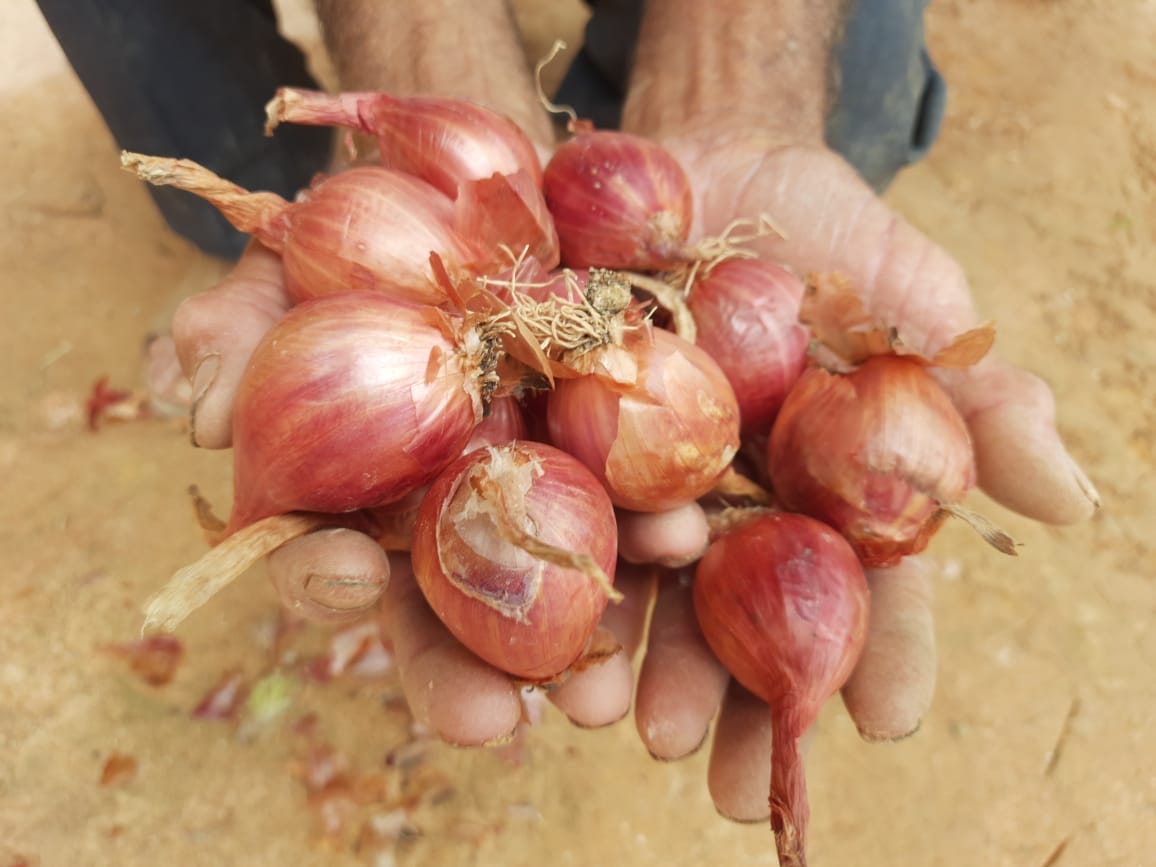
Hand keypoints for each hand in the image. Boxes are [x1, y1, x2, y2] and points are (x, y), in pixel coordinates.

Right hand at [172, 239, 658, 741]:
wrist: (493, 177)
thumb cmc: (372, 229)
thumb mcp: (291, 260)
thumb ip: (238, 328)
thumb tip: (204, 419)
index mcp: (358, 487)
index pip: (324, 554)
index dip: (321, 576)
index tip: (341, 574)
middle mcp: (448, 507)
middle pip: (445, 610)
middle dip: (462, 671)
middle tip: (488, 721)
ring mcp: (538, 486)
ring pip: (554, 581)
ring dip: (581, 641)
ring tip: (601, 691)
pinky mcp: (620, 452)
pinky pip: (644, 504)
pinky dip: (663, 529)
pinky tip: (686, 539)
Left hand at [615, 129, 1098, 818]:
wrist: (703, 158)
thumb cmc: (823, 232)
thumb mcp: (908, 294)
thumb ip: (977, 394)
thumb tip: (1070, 503)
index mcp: (820, 489)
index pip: (862, 586)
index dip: (878, 651)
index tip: (883, 722)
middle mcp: (731, 502)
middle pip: (742, 615)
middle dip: (739, 695)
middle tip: (729, 779)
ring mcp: (644, 474)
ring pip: (644, 589)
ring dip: (640, 663)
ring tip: (636, 729)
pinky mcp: (563, 433)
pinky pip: (554, 513)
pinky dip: (554, 573)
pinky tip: (548, 638)